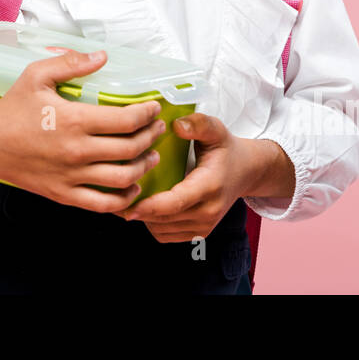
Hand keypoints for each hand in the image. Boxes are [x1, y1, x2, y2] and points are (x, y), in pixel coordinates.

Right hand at [0, 48, 167, 213]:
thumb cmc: (11, 108)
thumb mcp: (37, 75)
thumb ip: (71, 63)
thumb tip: (102, 56)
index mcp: (74, 120)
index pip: (126, 120)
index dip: (147, 114)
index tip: (153, 109)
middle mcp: (77, 151)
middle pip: (131, 149)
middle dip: (151, 138)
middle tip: (157, 129)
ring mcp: (71, 176)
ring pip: (123, 179)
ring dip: (144, 168)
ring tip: (151, 157)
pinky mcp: (63, 195)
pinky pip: (102, 205)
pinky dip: (123, 200)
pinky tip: (132, 188)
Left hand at [111, 111, 254, 242]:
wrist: (246, 172)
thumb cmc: (225, 149)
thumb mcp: (216, 129)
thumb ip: (198, 123)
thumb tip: (176, 125)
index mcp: (210, 186)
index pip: (175, 203)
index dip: (149, 206)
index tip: (126, 204)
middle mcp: (208, 211)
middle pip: (164, 219)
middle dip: (137, 210)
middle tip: (113, 194)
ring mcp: (204, 226)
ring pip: (162, 230)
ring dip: (142, 217)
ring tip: (125, 197)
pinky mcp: (198, 234)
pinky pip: (166, 236)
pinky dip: (150, 224)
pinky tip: (141, 206)